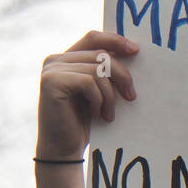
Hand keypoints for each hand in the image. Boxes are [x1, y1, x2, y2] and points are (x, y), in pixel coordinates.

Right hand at [35, 31, 138, 187]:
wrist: (63, 150)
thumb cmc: (83, 121)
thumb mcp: (98, 91)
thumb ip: (104, 70)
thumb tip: (133, 50)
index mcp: (66, 58)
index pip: (93, 37)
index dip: (115, 40)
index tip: (136, 51)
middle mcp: (55, 60)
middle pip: (101, 54)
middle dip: (122, 75)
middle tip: (131, 96)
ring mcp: (51, 70)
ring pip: (98, 69)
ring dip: (110, 94)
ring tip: (109, 114)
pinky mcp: (51, 82)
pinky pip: (89, 82)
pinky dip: (99, 99)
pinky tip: (96, 115)